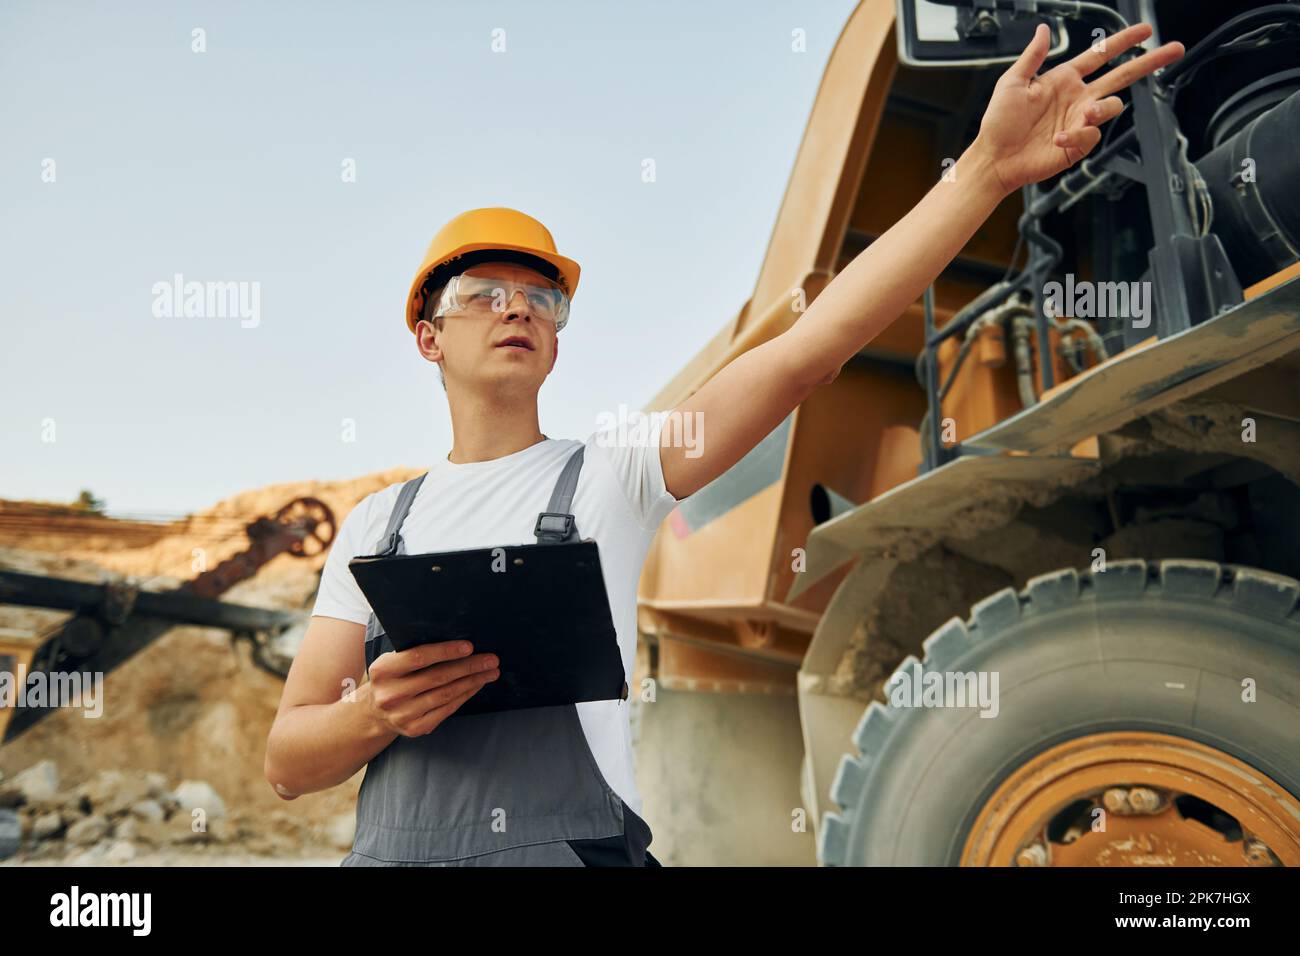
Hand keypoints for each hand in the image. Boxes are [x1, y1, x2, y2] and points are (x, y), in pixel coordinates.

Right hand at [365, 640, 498, 736]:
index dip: (446, 651)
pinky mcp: (414, 728)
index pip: (419, 657)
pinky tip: (476, 686)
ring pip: (446, 694)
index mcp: (383, 671)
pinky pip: (446, 710)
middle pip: (438, 677)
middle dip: (469, 667)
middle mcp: (390, 694)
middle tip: (491, 659)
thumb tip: (456, 643)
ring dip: (472, 682)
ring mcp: (402, 714)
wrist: (374, 712)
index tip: (469, 647)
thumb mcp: (392, 662)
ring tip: (490, 672)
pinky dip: (464, 696)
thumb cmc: (391, 679)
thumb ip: (414, 652)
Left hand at [973, 22, 1183, 194]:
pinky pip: (1092, 135)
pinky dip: (1077, 135)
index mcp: (1064, 79)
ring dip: (1104, 107)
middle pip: (1123, 76)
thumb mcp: (1012, 82)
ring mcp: (1080, 121)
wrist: (994, 158)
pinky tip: (1058, 138)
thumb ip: (1032, 56)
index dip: (1123, 41)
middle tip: (1174, 49)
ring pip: (1112, 106)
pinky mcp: (1078, 144)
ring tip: (1086, 112)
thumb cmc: (999, 122)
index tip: (1146, 29)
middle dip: (1149, 62)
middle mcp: (1078, 98)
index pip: (1101, 55)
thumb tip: (1043, 29)